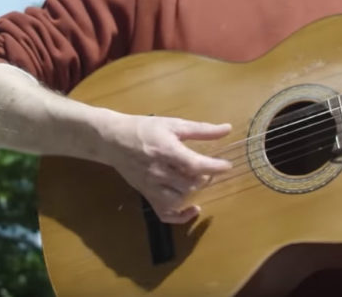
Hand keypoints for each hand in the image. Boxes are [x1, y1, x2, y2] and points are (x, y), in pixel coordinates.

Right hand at [102, 114, 232, 224]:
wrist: (113, 140)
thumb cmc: (145, 129)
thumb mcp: (173, 124)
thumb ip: (201, 130)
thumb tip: (227, 129)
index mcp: (167, 151)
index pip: (195, 164)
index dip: (214, 167)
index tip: (227, 165)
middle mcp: (159, 171)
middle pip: (189, 184)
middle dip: (204, 178)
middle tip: (208, 169)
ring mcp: (152, 186)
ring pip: (179, 199)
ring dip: (193, 192)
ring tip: (197, 181)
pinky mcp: (147, 195)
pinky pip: (165, 214)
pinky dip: (181, 216)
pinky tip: (193, 208)